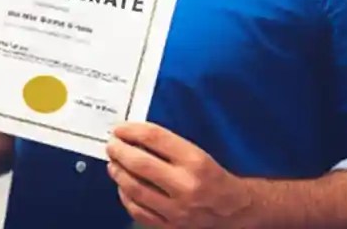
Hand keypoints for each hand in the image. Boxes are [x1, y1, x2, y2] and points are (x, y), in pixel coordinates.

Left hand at [106, 122, 251, 227]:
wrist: (236, 209)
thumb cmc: (213, 176)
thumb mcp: (197, 153)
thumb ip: (167, 145)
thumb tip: (132, 137)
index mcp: (196, 161)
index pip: (154, 138)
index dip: (131, 130)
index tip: (119, 128)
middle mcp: (187, 185)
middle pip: (140, 164)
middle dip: (119, 151)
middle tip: (111, 144)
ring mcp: (178, 210)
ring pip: (135, 189)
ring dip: (118, 173)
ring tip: (113, 163)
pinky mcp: (171, 227)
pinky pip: (138, 211)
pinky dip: (125, 196)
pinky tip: (123, 186)